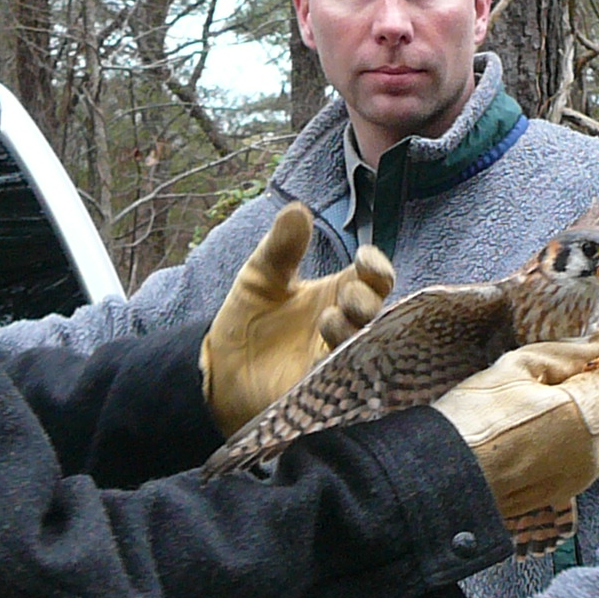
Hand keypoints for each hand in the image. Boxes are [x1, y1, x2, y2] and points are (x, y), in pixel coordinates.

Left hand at [202, 203, 393, 433]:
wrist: (220, 372)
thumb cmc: (247, 322)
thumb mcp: (260, 278)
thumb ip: (280, 248)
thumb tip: (296, 209)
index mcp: (337, 293)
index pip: (374, 277)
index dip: (376, 267)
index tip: (364, 260)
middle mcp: (346, 324)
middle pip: (378, 310)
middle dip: (367, 302)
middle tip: (345, 300)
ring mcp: (338, 357)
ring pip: (368, 346)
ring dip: (355, 332)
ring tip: (328, 323)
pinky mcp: (325, 388)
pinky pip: (347, 380)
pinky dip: (343, 367)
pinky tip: (326, 359)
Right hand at [429, 322, 598, 524]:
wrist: (441, 479)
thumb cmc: (474, 420)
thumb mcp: (520, 368)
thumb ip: (571, 353)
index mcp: (588, 415)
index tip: (588, 334)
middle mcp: (595, 451)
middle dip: (592, 378)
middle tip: (552, 364)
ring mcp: (581, 476)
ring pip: (596, 427)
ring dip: (579, 406)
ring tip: (535, 395)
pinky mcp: (564, 490)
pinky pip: (578, 450)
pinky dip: (566, 432)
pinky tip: (531, 424)